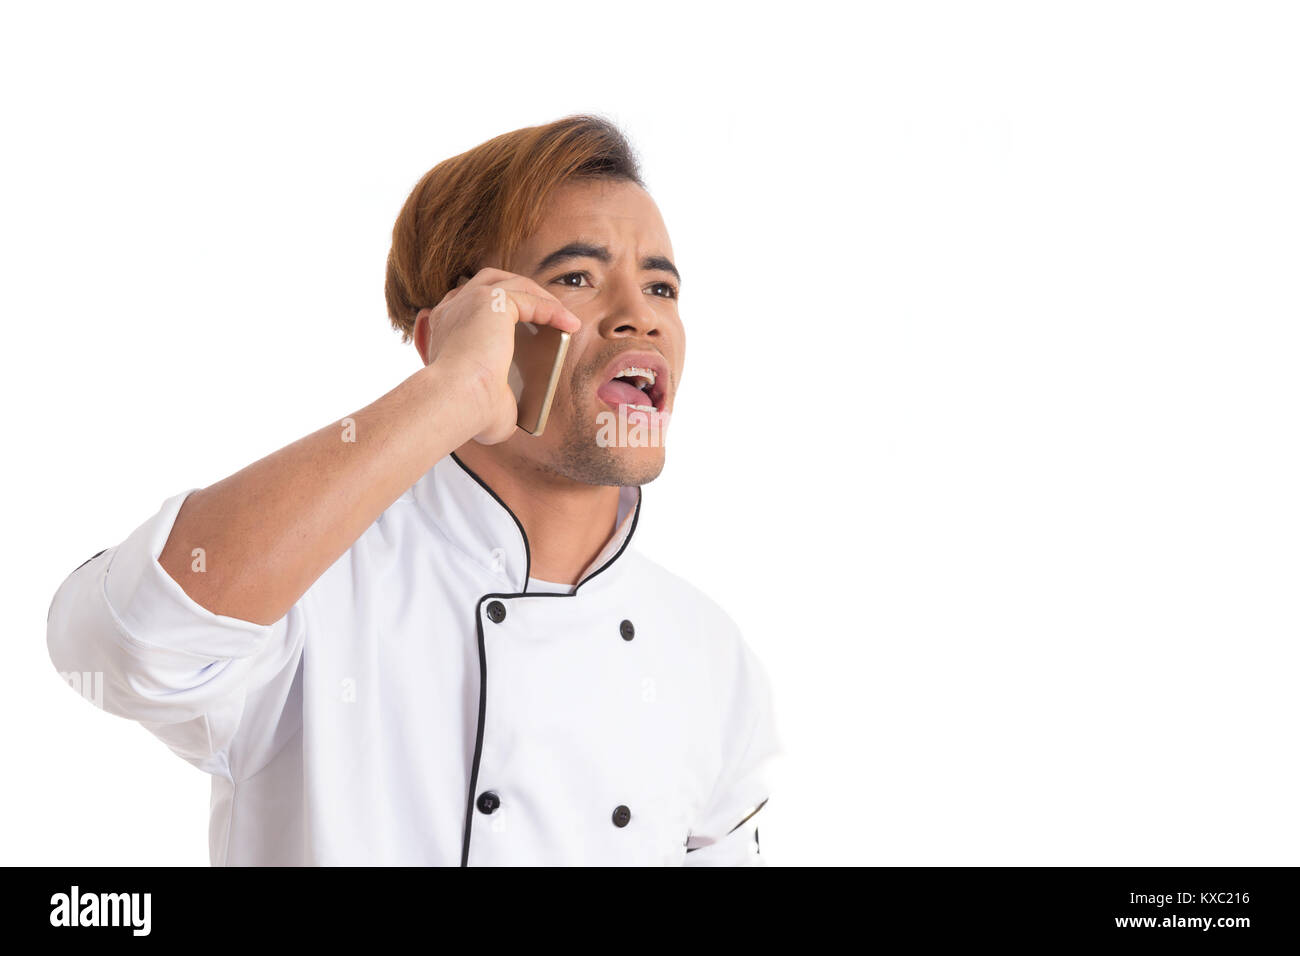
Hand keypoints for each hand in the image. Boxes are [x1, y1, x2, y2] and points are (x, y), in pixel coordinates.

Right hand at [417, 268, 580, 443]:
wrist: (454, 402)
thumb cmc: (465, 410)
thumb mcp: (482, 400)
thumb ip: (496, 395)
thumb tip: (512, 412)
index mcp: (442, 328)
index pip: (468, 304)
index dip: (496, 308)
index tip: (521, 322)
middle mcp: (451, 309)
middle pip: (489, 282)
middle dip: (519, 291)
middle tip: (544, 312)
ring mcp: (469, 300)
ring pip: (512, 284)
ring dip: (541, 298)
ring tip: (564, 319)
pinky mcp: (491, 301)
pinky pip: (529, 297)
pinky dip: (552, 309)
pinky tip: (570, 325)